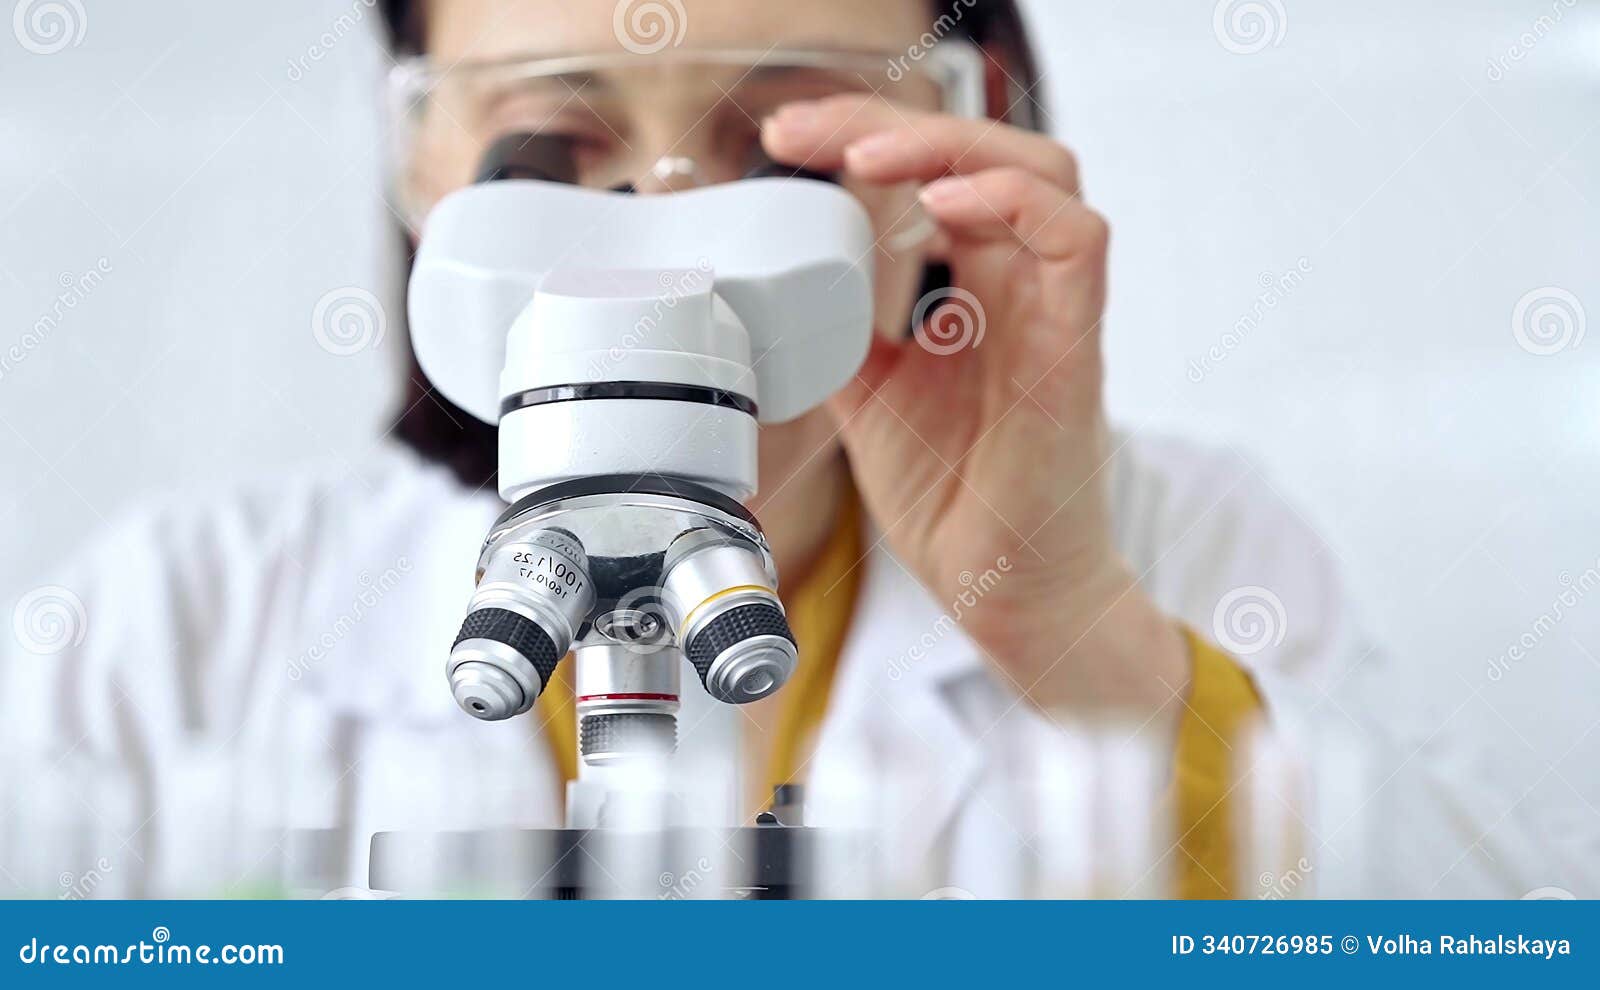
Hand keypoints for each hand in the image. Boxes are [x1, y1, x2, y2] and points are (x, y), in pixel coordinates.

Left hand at [763, 96, 1188, 713]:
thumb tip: (782, 276)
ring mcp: (1053, 310)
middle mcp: (1021, 283)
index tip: (786, 139)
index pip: (934, 171)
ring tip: (867, 159)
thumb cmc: (954, 496)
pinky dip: (1012, 204)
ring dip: (949, 147)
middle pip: (985, 149)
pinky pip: (1076, 242)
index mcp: (977, 283)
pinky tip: (941, 208)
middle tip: (806, 134)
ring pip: (1042, 170)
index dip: (862, 137)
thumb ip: (842, 325)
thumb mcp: (866, 392)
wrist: (1001, 588)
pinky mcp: (1074, 347)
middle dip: (890, 124)